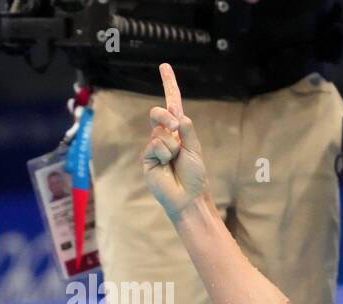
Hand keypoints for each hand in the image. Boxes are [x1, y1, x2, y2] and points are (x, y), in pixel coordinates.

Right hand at [143, 63, 208, 220]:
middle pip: (159, 113)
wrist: (188, 197)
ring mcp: (155, 147)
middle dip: (165, 117)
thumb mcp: (195, 150)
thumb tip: (178, 113)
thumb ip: (187, 130)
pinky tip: (166, 166)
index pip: (172, 104)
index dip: (168, 85)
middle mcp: (165, 136)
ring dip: (171, 146)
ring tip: (175, 161)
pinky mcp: (147, 158)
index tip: (164, 66)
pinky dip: (164, 154)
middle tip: (176, 129)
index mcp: (179, 132)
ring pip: (159, 133)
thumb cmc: (195, 176)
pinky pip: (155, 145)